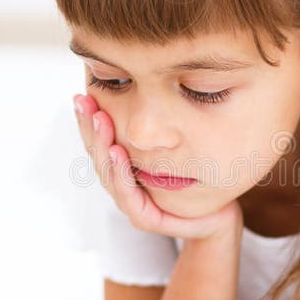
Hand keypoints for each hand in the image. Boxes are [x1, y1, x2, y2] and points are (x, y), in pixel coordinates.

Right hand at [74, 92, 241, 240]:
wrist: (218, 215)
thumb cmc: (197, 178)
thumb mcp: (177, 144)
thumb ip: (159, 123)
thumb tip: (142, 82)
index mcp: (124, 168)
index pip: (99, 142)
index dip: (88, 120)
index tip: (81, 94)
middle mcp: (123, 185)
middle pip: (98, 155)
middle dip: (89, 127)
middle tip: (83, 102)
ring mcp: (132, 203)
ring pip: (108, 174)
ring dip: (102, 146)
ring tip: (100, 120)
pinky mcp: (145, 218)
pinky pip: (128, 195)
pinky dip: (120, 173)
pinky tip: (117, 152)